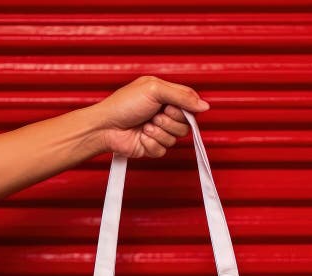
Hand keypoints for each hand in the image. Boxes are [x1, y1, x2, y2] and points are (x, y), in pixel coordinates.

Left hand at [91, 75, 210, 157]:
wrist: (106, 127)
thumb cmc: (124, 104)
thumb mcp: (154, 89)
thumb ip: (182, 96)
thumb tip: (205, 106)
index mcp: (166, 97)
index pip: (190, 103)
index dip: (186, 108)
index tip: (172, 106)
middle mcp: (164, 114)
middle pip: (186, 124)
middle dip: (169, 121)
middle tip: (154, 116)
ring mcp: (159, 132)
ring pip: (176, 139)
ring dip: (159, 132)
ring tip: (145, 126)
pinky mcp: (152, 147)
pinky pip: (164, 151)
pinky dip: (151, 144)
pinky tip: (141, 137)